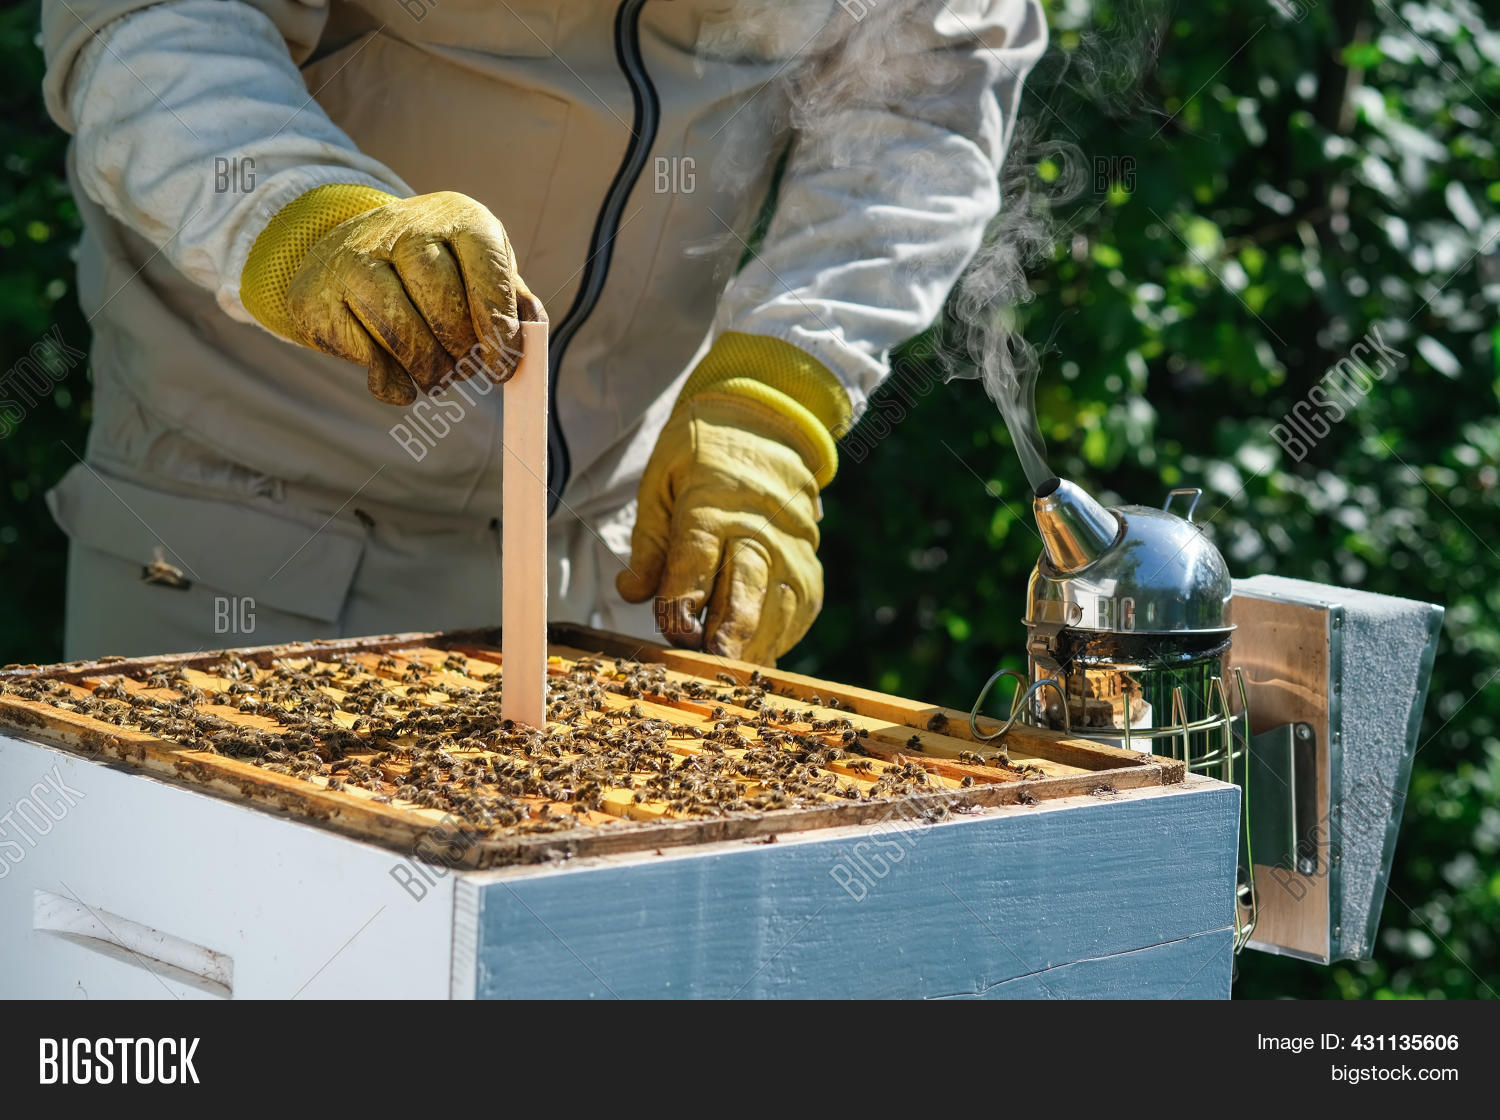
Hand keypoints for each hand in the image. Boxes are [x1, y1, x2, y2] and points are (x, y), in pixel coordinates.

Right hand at [242, 187, 542, 403]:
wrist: (348, 252)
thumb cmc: (436, 269)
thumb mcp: (480, 271)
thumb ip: (511, 303)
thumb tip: (530, 336)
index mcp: (457, 216)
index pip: (486, 268)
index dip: (498, 324)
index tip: (503, 366)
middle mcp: (402, 227)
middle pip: (441, 300)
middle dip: (460, 350)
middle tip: (466, 371)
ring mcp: (353, 258)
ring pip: (400, 329)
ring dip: (428, 368)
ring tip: (438, 377)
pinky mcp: (318, 295)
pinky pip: (364, 353)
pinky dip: (391, 381)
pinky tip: (401, 378)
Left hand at [616, 385, 828, 664]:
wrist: (764, 423)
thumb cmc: (700, 454)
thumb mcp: (659, 483)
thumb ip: (648, 542)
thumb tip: (631, 592)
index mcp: (712, 507)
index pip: (696, 565)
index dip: (681, 604)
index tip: (672, 629)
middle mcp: (759, 530)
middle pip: (745, 593)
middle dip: (728, 637)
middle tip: (711, 668)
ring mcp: (792, 549)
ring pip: (778, 611)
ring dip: (752, 645)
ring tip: (729, 670)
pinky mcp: (810, 563)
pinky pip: (800, 611)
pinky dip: (779, 637)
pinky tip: (757, 651)